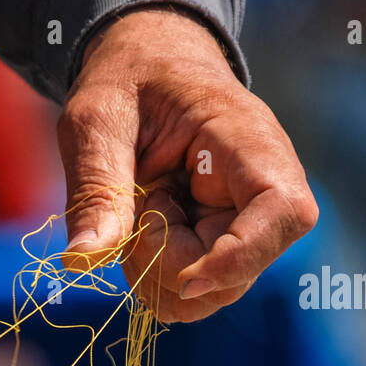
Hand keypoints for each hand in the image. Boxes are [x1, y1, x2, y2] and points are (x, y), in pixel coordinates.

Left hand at [57, 5, 318, 321]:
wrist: (146, 72)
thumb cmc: (127, 83)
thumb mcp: (96, 121)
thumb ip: (95, 187)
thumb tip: (82, 261)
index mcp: (249, 142)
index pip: (283, 213)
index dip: (239, 257)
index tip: (185, 275)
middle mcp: (264, 188)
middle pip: (235, 273)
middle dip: (168, 262)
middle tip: (138, 205)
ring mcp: (248, 223)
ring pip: (210, 294)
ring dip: (157, 272)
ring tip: (143, 210)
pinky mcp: (224, 246)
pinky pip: (192, 293)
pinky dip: (155, 278)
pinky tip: (146, 230)